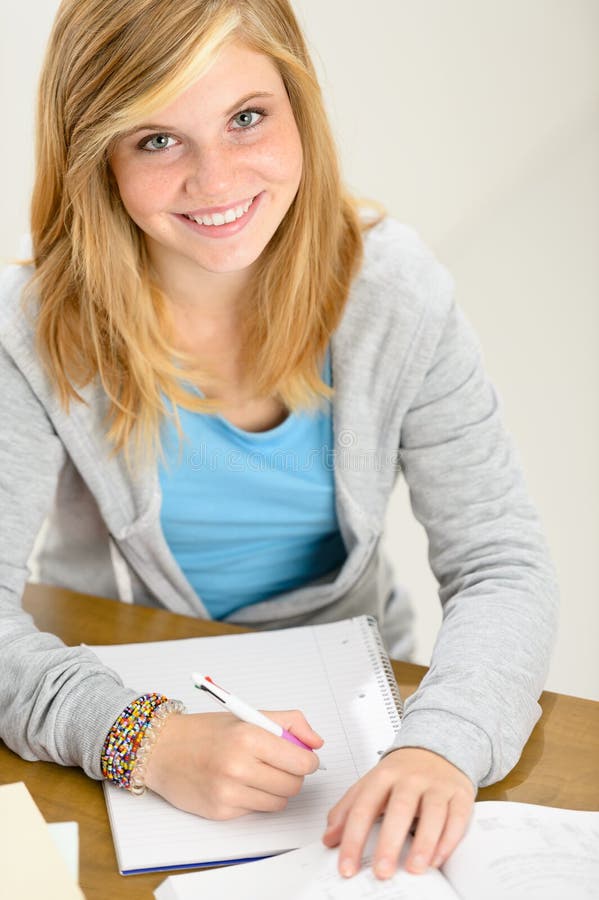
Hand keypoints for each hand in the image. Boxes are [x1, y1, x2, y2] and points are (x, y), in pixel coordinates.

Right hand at [143, 710, 322, 818]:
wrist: (162, 749)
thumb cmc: (205, 731)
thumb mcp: (247, 714)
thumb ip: (289, 723)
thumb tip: (317, 743)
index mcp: (249, 736)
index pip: (302, 762)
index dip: (306, 760)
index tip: (301, 757)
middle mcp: (239, 766)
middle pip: (294, 785)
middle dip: (292, 775)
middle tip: (278, 764)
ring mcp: (229, 792)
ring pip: (279, 802)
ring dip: (275, 790)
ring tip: (257, 773)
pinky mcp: (220, 812)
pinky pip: (257, 811)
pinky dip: (255, 800)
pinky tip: (239, 784)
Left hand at [322, 747, 474, 878]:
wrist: (436, 748)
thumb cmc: (402, 771)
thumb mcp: (371, 783)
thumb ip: (348, 809)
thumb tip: (329, 837)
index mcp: (384, 774)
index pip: (364, 807)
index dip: (353, 838)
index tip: (347, 865)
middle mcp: (411, 778)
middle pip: (399, 808)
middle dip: (389, 842)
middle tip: (381, 871)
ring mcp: (437, 785)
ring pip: (432, 813)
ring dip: (423, 843)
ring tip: (413, 868)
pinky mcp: (460, 794)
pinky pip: (457, 817)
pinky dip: (448, 840)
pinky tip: (437, 859)